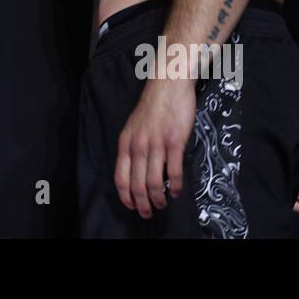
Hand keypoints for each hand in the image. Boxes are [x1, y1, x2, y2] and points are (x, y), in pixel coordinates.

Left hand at [114, 78, 195, 217]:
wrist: (167, 85)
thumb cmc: (152, 107)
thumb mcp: (134, 127)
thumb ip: (133, 148)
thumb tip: (137, 172)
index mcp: (126, 143)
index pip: (121, 177)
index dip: (126, 197)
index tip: (132, 207)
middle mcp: (138, 146)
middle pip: (137, 185)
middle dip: (142, 204)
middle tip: (149, 213)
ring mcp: (156, 145)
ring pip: (155, 182)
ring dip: (159, 199)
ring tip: (163, 204)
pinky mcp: (174, 142)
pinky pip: (174, 172)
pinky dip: (176, 186)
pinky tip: (177, 191)